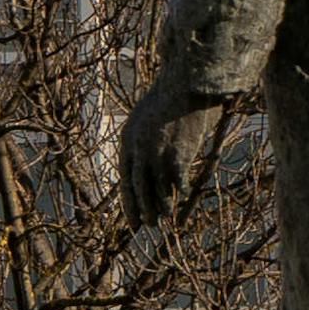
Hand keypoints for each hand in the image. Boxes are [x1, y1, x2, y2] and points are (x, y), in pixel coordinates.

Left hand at [120, 93, 253, 230]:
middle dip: (142, 210)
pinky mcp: (179, 152)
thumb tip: (142, 167)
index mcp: (127, 141)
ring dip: (160, 206)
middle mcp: (139, 150)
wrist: (185, 83)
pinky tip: (182, 196)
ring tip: (163, 218)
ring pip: (157, 188)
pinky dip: (180, 190)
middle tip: (147, 226)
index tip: (132, 220)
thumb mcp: (142, 120)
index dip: (128, 203)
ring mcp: (158, 152)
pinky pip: (178, 180)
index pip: (124, 180)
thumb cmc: (166, 100)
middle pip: (138, 188)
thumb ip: (139, 143)